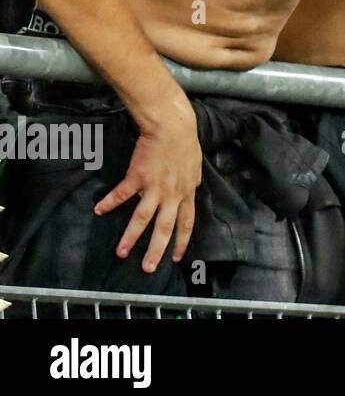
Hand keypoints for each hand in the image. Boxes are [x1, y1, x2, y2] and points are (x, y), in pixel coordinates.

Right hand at [95, 97, 201, 272]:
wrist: (173, 126)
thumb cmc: (185, 144)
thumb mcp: (194, 167)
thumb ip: (190, 183)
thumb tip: (191, 190)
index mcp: (186, 193)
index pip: (186, 223)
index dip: (182, 241)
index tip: (176, 258)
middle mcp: (172, 194)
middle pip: (165, 228)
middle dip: (156, 250)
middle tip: (148, 268)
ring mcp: (154, 187)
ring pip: (142, 218)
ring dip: (130, 236)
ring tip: (121, 252)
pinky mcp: (138, 177)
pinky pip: (121, 194)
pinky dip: (109, 202)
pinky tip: (99, 210)